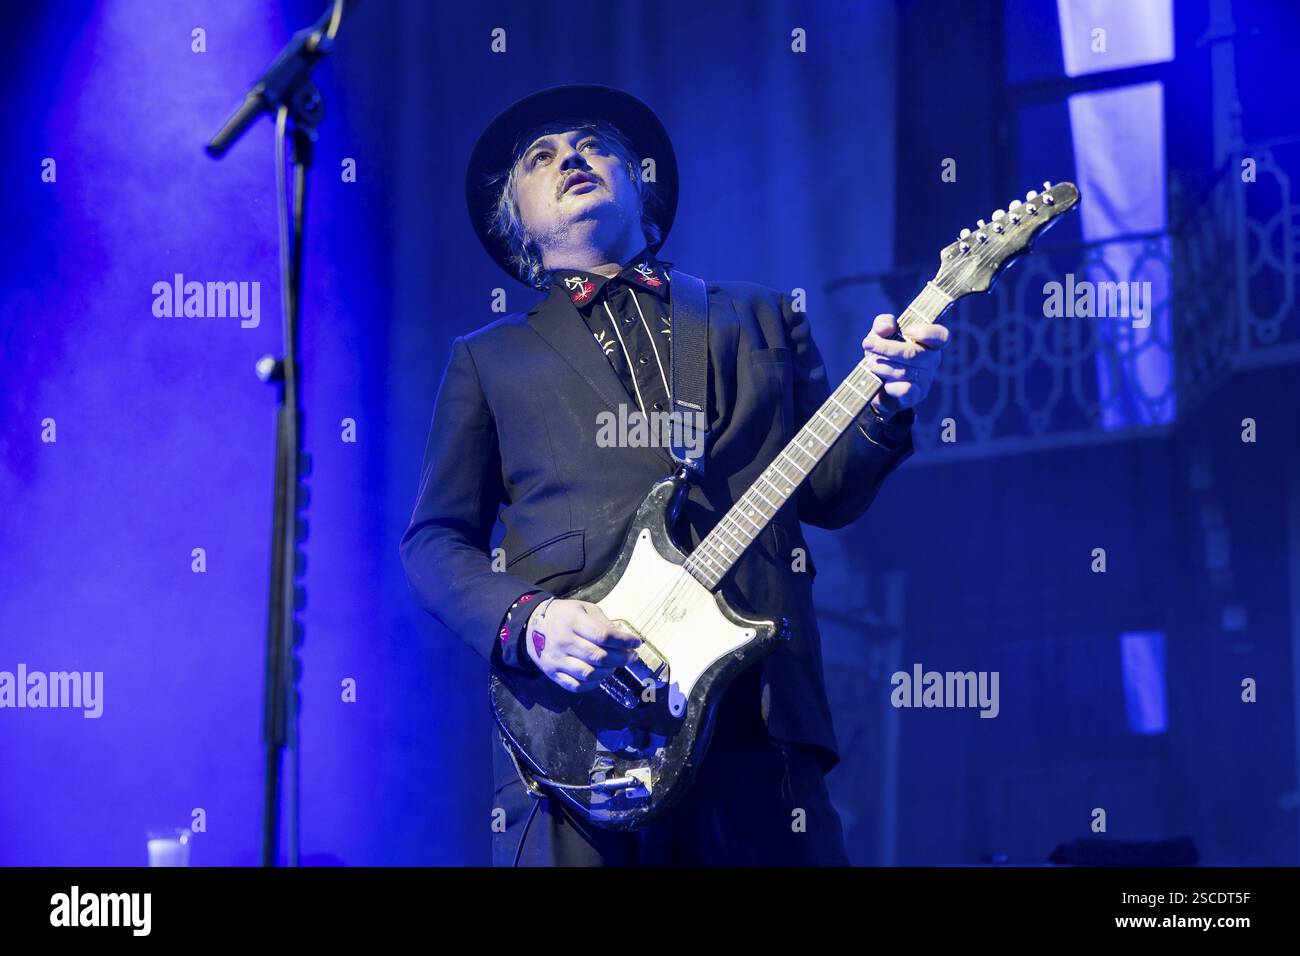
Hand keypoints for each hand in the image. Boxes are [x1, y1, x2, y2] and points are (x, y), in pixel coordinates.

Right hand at [524, 599, 642, 692]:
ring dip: (608, 672)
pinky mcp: (553, 674)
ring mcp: (557, 660)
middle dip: (621, 658)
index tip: (637, 643)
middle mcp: (564, 642)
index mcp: (573, 621)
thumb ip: (603, 622)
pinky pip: (576, 686)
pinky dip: (593, 684)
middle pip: (599, 656)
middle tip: (631, 657)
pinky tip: (601, 676)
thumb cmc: (563, 615)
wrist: (531, 625)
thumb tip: (623, 638)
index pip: (603, 635)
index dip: (624, 641)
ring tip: (616, 665)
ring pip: (589, 673)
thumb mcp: (583, 608)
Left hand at [860, 313, 948, 418]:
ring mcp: (925, 379)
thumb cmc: (883, 353)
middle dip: (887, 348)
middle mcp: (931, 361)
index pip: (941, 336)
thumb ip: (883, 323)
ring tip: (869, 363)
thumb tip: (887, 328)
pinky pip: (905, 390)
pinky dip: (889, 385)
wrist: (875, 383)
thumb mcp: (879, 334)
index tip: (908, 330)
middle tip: (868, 344)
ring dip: (882, 366)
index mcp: (929, 343)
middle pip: (914, 353)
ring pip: (905, 372)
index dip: (927, 333)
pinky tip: (881, 382)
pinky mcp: (915, 396)